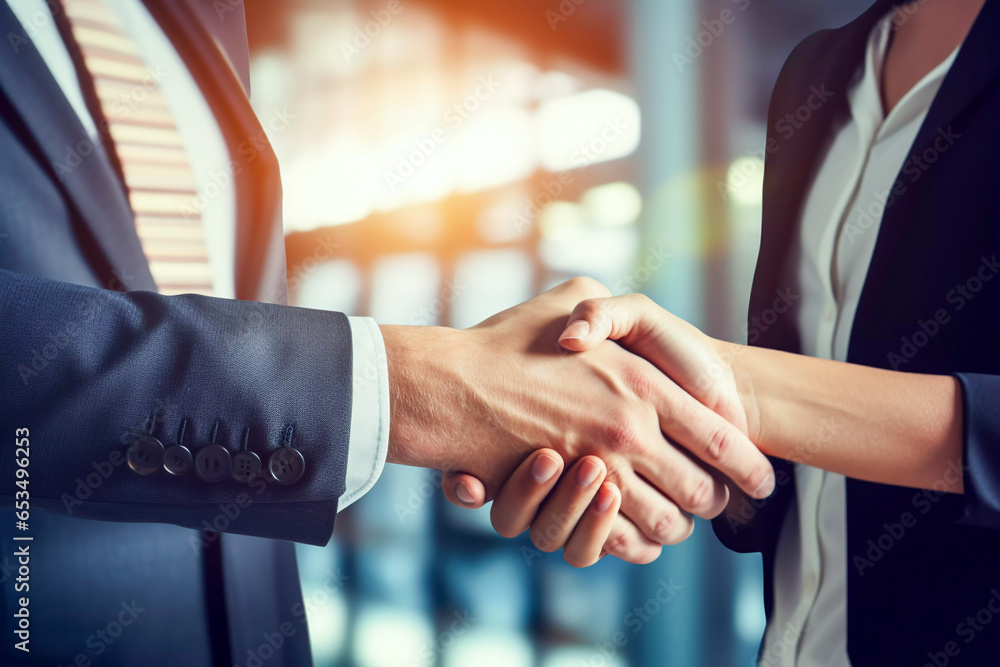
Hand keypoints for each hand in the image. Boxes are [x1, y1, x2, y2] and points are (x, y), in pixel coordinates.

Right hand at [420, 282, 773, 559]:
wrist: (450, 384)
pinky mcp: (567, 503)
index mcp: (645, 383)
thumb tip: (629, 314)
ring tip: (678, 519)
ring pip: (667, 522)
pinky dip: (637, 543)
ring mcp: (600, 470)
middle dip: (716, 501)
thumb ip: (612, 304)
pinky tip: (638, 532)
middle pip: (703, 489)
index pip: (722, 438)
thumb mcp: (569, 297)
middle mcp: (631, 428)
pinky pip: (623, 541)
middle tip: (719, 501)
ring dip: (676, 526)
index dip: (750, 466)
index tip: (763, 481)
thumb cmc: (506, 340)